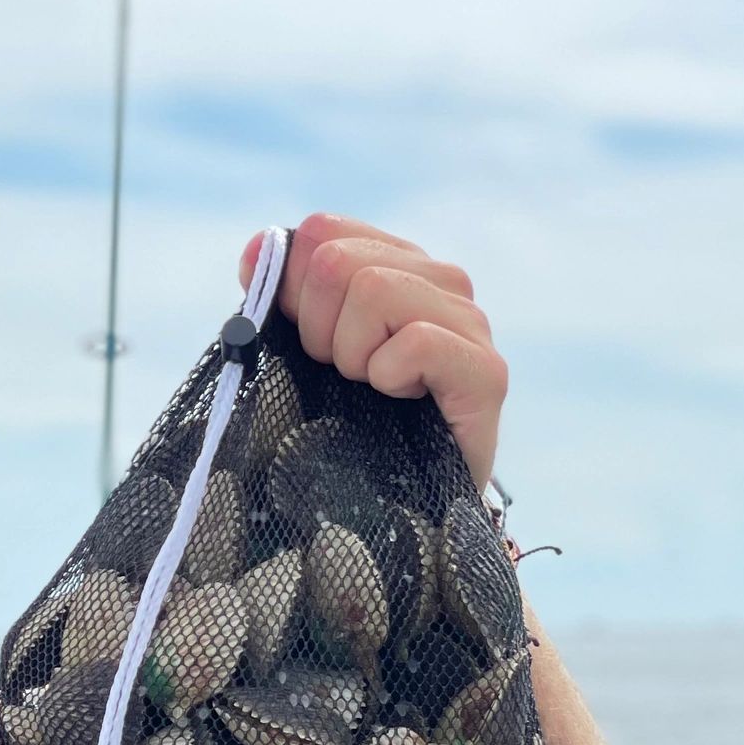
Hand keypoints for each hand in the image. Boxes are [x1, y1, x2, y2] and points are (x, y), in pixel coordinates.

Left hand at [240, 215, 506, 494]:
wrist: (406, 513)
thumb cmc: (355, 430)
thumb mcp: (309, 356)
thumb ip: (286, 299)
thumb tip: (256, 248)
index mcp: (397, 265)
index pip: (323, 230)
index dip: (294, 289)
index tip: (308, 342)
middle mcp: (442, 280)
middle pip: (338, 261)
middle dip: (318, 330)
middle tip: (342, 375)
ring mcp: (470, 322)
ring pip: (373, 290)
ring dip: (352, 356)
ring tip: (373, 389)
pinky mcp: (487, 370)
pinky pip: (415, 343)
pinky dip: (390, 377)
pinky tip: (403, 401)